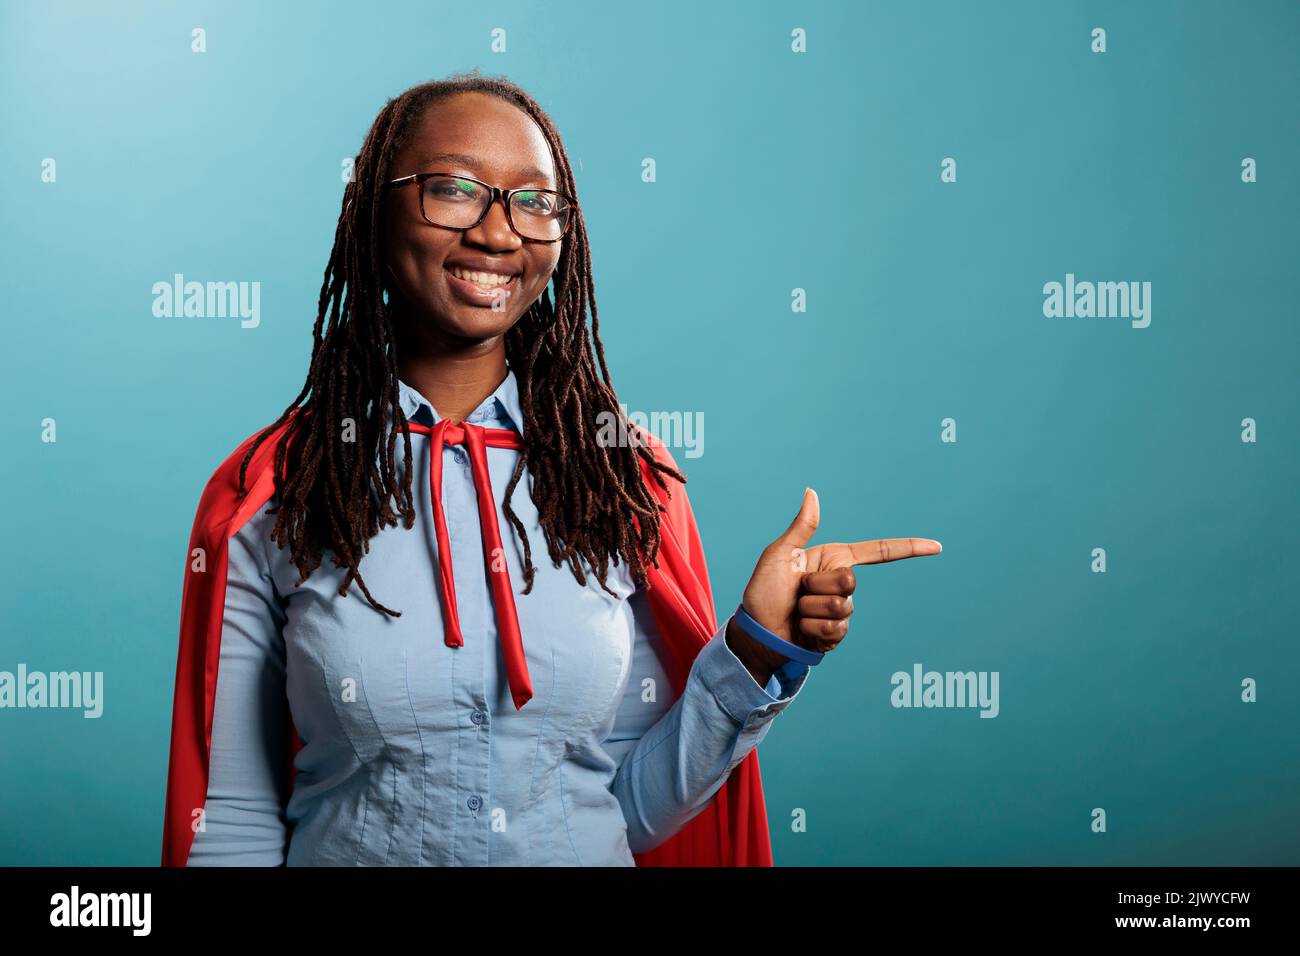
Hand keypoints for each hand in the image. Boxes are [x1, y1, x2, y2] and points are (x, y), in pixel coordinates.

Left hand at [725, 488, 942, 684]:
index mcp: (832, 560)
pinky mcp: (837, 634)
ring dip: (810, 610)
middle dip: (817, 587)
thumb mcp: (779, 555)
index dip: (907, 548)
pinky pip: (836, 630)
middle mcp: (840, 584)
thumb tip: (811, 492)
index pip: (877, 552)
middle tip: (797, 591)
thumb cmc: (763, 592)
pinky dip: (812, 628)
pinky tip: (802, 629)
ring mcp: (841, 610)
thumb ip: (801, 527)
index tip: (936, 546)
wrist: (757, 632)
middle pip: (849, 581)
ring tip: (796, 611)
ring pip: (841, 607)